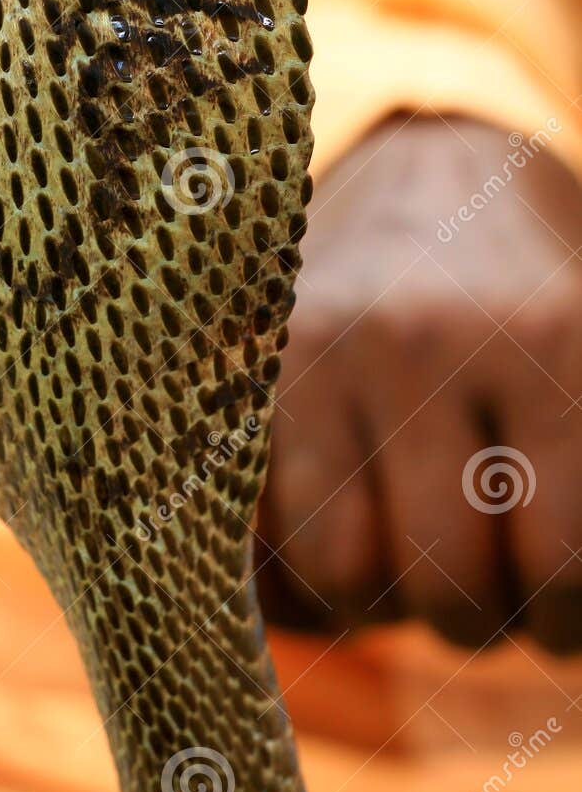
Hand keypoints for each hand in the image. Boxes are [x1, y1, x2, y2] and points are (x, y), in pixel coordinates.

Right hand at [257, 114, 581, 650]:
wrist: (421, 171)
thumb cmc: (528, 303)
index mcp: (549, 338)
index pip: (559, 558)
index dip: (562, 620)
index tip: (554, 614)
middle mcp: (427, 338)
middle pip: (445, 581)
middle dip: (468, 620)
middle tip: (476, 594)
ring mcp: (321, 351)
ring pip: (338, 572)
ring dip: (375, 606)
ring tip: (401, 569)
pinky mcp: (243, 371)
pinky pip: (252, 540)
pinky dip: (290, 582)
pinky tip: (326, 556)